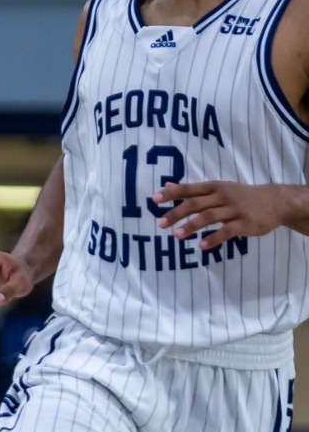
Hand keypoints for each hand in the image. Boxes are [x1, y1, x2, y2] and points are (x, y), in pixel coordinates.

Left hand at [158, 181, 308, 250]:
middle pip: (196, 203)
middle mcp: (223, 197)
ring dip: (191, 226)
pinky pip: (227, 231)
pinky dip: (214, 239)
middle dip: (177, 213)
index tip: (155, 199)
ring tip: (176, 236)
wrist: (276, 201)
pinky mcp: (244, 223)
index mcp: (214, 187)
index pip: (190, 189)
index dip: (172, 193)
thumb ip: (192, 190)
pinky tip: (201, 246)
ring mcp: (234, 210)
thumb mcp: (218, 188)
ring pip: (209, 217)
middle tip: (161, 223)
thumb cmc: (240, 196)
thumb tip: (166, 185)